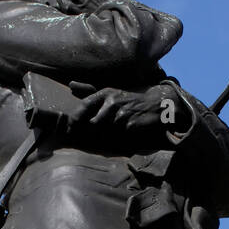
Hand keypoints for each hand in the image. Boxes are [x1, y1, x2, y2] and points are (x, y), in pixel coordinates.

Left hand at [73, 83, 187, 142]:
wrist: (158, 105)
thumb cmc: (131, 100)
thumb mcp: (111, 92)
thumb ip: (89, 90)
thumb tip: (71, 85)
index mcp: (105, 94)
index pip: (83, 107)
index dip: (75, 120)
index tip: (72, 128)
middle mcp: (111, 103)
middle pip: (91, 124)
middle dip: (88, 134)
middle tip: (87, 140)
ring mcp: (121, 115)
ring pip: (103, 134)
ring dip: (103, 141)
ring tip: (107, 141)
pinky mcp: (130, 127)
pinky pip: (117, 140)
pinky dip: (116, 144)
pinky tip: (119, 142)